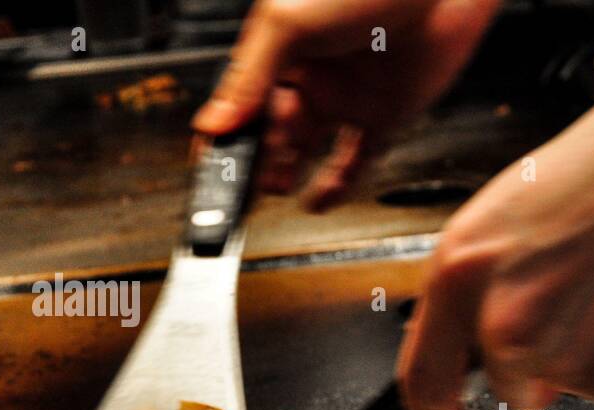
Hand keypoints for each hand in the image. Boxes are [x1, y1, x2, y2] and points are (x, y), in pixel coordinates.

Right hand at [193, 0, 497, 207]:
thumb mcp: (288, 25)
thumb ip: (249, 76)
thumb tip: (214, 122)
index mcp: (277, 51)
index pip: (240, 104)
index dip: (223, 137)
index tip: (208, 168)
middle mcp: (309, 76)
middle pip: (270, 132)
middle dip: (252, 162)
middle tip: (236, 192)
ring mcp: (346, 97)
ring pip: (307, 149)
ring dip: (285, 173)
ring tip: (272, 191)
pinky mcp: (385, 114)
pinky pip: (357, 159)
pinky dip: (338, 185)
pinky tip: (317, 201)